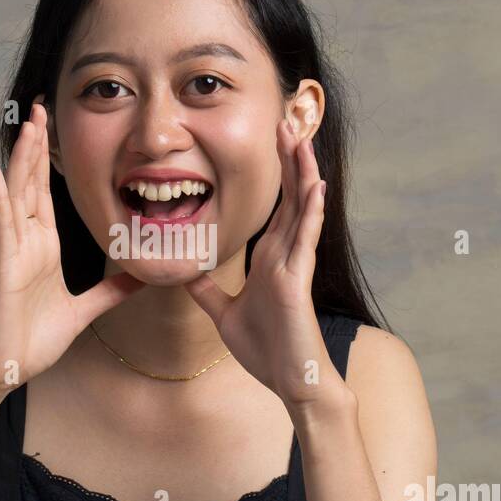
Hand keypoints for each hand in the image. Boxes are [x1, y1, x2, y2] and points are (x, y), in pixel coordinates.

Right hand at [0, 95, 144, 392]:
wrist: (4, 369)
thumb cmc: (33, 340)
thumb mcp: (84, 311)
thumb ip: (110, 293)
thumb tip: (141, 279)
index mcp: (43, 248)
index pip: (47, 195)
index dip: (49, 162)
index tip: (54, 129)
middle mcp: (27, 243)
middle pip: (31, 184)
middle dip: (36, 146)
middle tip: (41, 106)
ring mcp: (13, 252)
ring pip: (17, 196)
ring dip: (22, 160)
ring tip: (27, 125)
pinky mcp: (4, 267)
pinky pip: (2, 226)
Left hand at [184, 118, 338, 406]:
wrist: (289, 380)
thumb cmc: (266, 350)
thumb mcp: (224, 314)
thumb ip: (208, 293)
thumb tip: (186, 274)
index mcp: (269, 258)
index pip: (274, 207)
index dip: (274, 174)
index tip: (271, 141)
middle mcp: (285, 254)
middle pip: (288, 196)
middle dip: (287, 159)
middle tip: (284, 120)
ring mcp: (294, 263)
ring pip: (300, 208)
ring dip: (300, 172)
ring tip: (299, 136)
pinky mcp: (298, 279)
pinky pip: (305, 238)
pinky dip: (309, 210)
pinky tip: (314, 184)